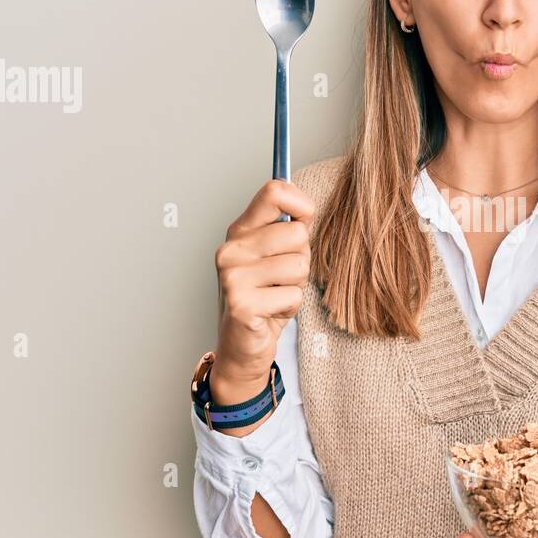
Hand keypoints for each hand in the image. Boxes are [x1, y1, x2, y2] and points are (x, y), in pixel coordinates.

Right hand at [211, 178, 315, 396]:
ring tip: (276, 295)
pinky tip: (271, 312)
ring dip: (296, 285)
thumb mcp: (276, 256)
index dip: (301, 205)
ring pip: (299, 265)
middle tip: (283, 278)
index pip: (274, 191)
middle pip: (297, 233)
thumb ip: (289, 228)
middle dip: (302, 259)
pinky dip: (290, 306)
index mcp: (240, 231)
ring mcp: (233, 276)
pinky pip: (293, 294)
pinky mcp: (242, 304)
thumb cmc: (264, 298)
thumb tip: (306, 206)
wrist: (243, 346)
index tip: (304, 222)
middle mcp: (231, 249)